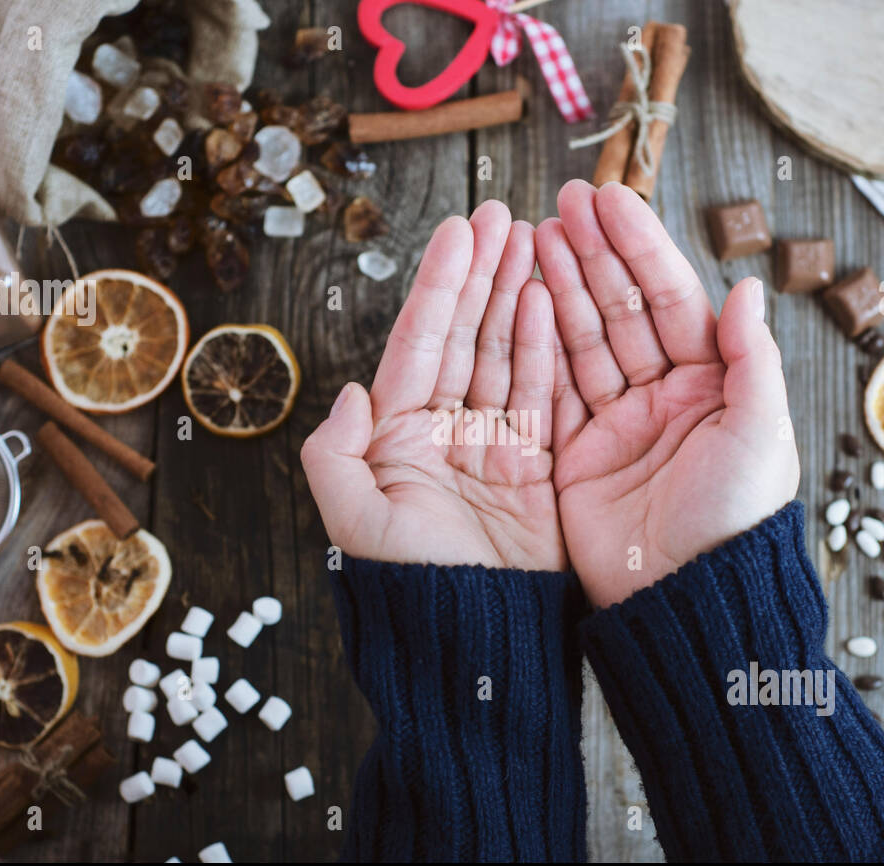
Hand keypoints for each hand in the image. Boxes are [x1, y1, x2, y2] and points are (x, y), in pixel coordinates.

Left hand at [302, 201, 565, 570]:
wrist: (476, 634)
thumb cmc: (411, 582)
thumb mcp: (355, 520)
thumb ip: (335, 452)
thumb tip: (353, 391)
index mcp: (398, 436)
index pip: (420, 343)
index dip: (440, 285)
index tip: (460, 231)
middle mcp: (446, 431)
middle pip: (466, 335)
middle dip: (482, 273)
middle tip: (502, 213)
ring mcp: (495, 443)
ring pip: (508, 352)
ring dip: (517, 294)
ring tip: (531, 239)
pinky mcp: (538, 462)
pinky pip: (545, 391)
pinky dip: (548, 344)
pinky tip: (549, 298)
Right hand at [536, 181, 798, 607]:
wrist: (685, 597)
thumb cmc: (735, 517)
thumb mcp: (759, 431)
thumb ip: (752, 358)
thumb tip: (749, 287)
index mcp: (711, 383)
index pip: (668, 298)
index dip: (639, 247)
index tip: (609, 201)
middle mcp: (662, 396)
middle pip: (620, 309)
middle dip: (592, 254)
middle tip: (560, 204)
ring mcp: (615, 423)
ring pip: (582, 339)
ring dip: (559, 286)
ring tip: (533, 236)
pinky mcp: (575, 454)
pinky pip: (553, 387)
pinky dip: (537, 344)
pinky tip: (522, 298)